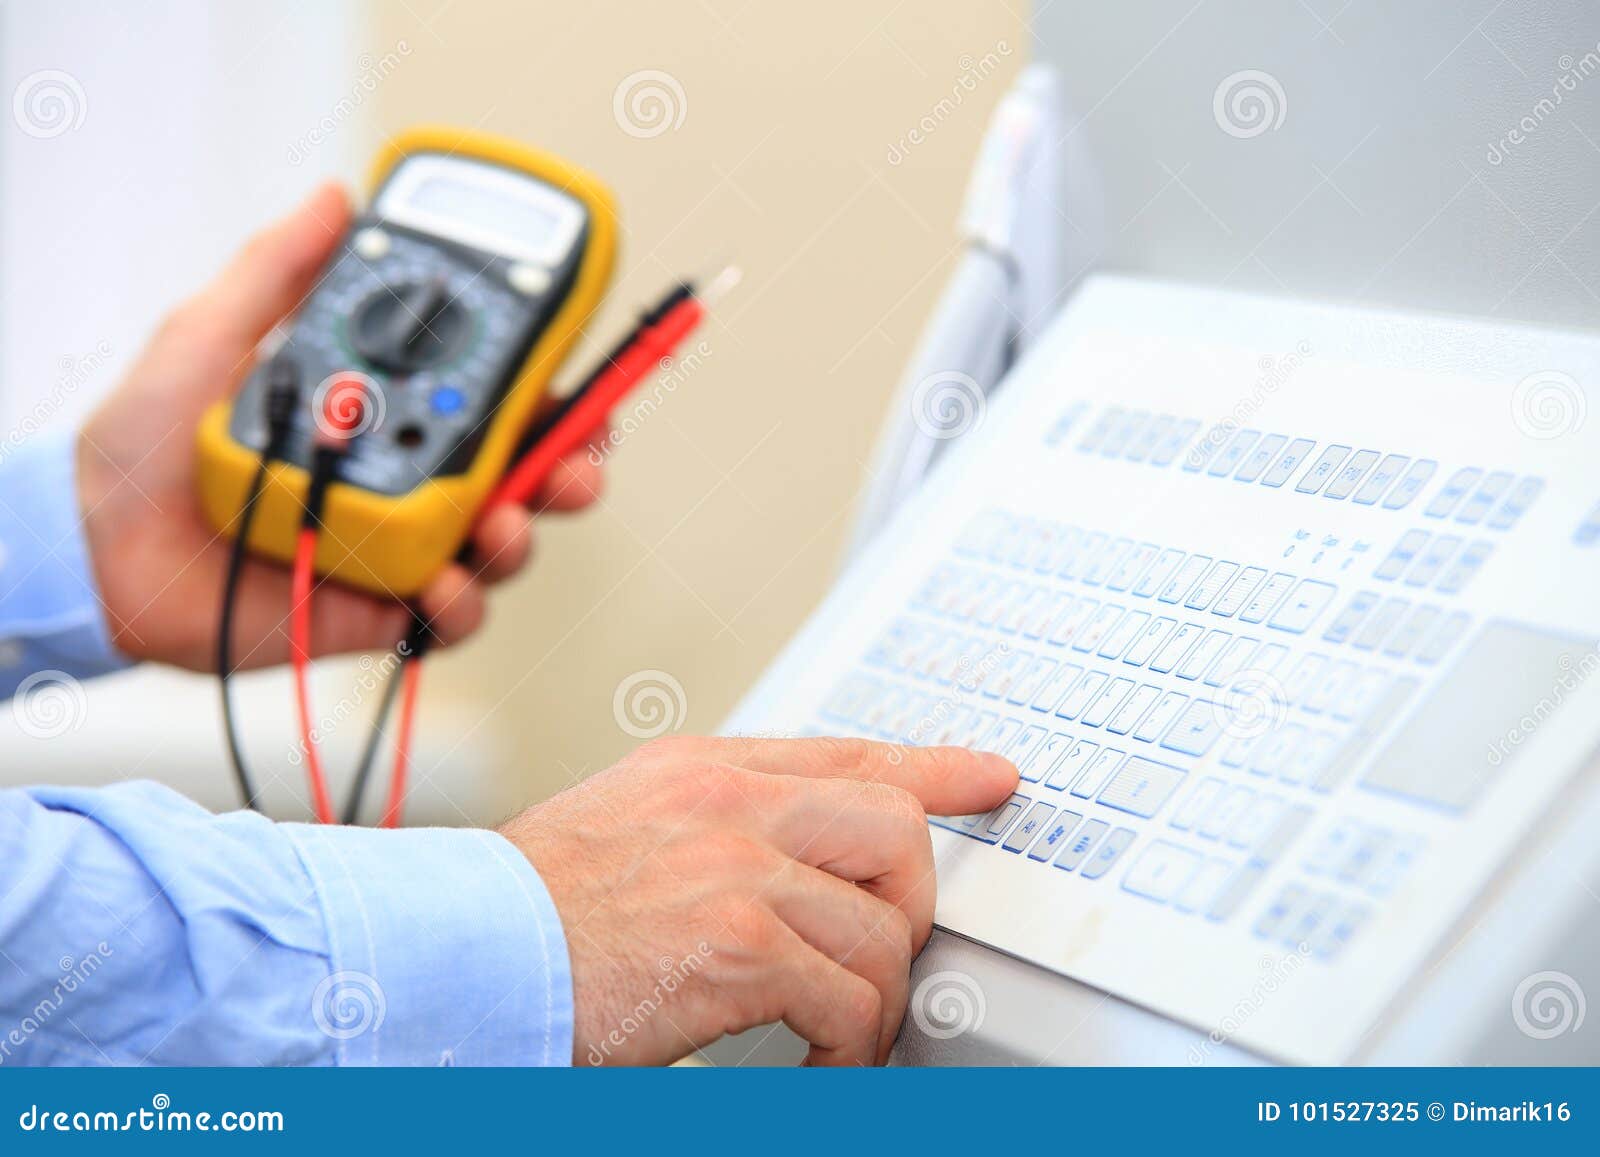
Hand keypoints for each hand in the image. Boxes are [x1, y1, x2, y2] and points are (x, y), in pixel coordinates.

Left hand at [76, 183, 604, 670]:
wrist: (94, 543)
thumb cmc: (148, 441)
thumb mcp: (210, 334)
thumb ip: (278, 270)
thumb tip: (333, 200)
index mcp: (386, 409)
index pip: (492, 398)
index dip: (548, 392)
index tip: (577, 381)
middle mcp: (407, 476)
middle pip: (521, 474)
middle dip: (569, 466)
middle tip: (577, 462)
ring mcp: (398, 544)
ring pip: (500, 544)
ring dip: (522, 535)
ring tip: (502, 526)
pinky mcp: (376, 608)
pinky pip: (446, 615)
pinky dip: (462, 603)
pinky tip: (445, 584)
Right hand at [497, 735, 1017, 1065]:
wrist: (464, 950)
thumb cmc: (533, 904)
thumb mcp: (631, 821)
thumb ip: (715, 822)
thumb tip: (796, 861)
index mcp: (707, 768)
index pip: (851, 751)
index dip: (936, 767)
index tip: (991, 778)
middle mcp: (731, 800)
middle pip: (895, 827)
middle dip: (913, 902)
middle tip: (887, 955)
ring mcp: (737, 865)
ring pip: (881, 929)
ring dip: (875, 998)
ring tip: (838, 1032)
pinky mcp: (736, 942)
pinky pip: (847, 999)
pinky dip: (845, 1044)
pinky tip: (812, 1059)